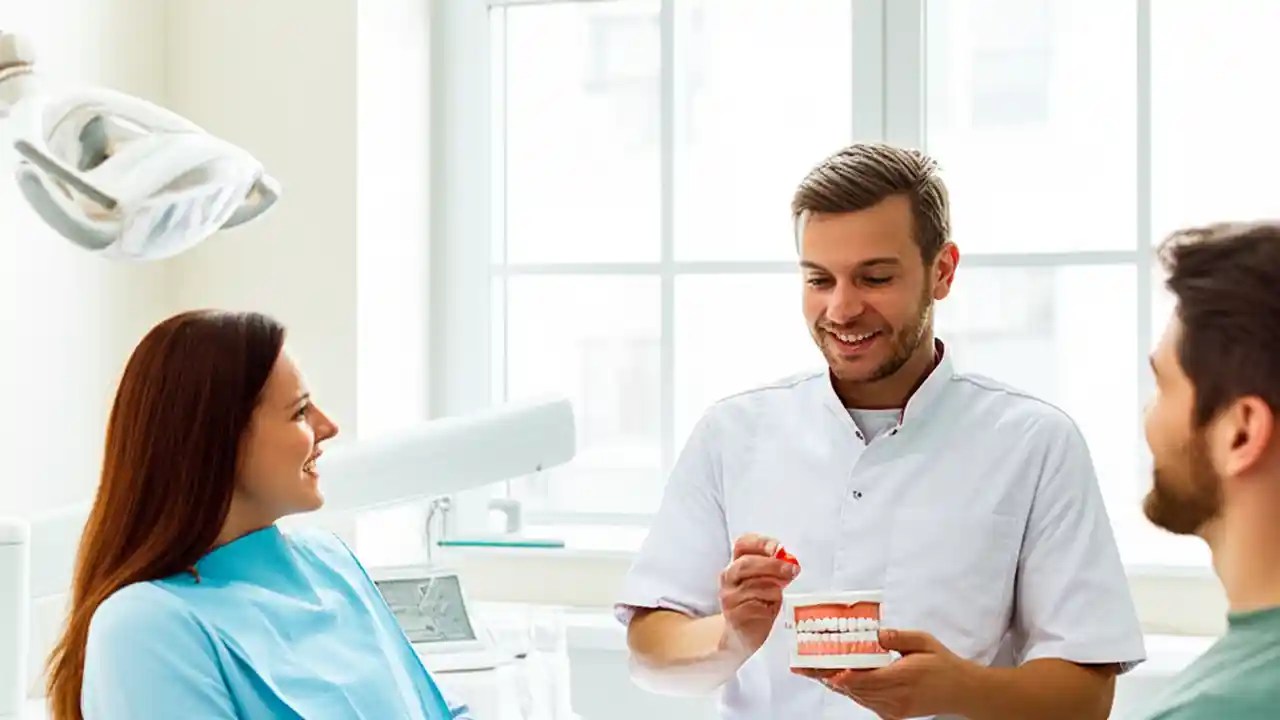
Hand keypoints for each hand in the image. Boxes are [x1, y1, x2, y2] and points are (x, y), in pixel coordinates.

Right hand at [718, 534, 800, 655]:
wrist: (741, 634)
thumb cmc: (757, 603)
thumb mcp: (766, 582)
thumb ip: (775, 570)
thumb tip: (791, 563)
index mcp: (736, 564)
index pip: (743, 544)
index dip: (761, 543)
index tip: (779, 548)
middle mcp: (728, 578)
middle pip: (747, 564)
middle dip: (772, 565)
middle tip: (792, 570)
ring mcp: (729, 597)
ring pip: (754, 586)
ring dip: (773, 590)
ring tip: (780, 595)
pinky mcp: (734, 615)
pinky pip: (755, 606)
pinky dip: (767, 606)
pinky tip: (770, 609)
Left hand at [793, 629, 973, 719]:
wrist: (961, 691)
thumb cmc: (942, 663)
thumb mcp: (924, 641)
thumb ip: (900, 637)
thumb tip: (877, 633)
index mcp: (905, 677)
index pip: (869, 679)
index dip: (846, 676)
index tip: (828, 670)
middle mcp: (897, 697)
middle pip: (857, 689)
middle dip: (831, 677)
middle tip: (807, 666)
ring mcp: (894, 709)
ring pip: (859, 698)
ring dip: (837, 685)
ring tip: (815, 671)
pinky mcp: (894, 715)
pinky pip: (867, 703)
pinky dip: (851, 692)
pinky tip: (838, 680)